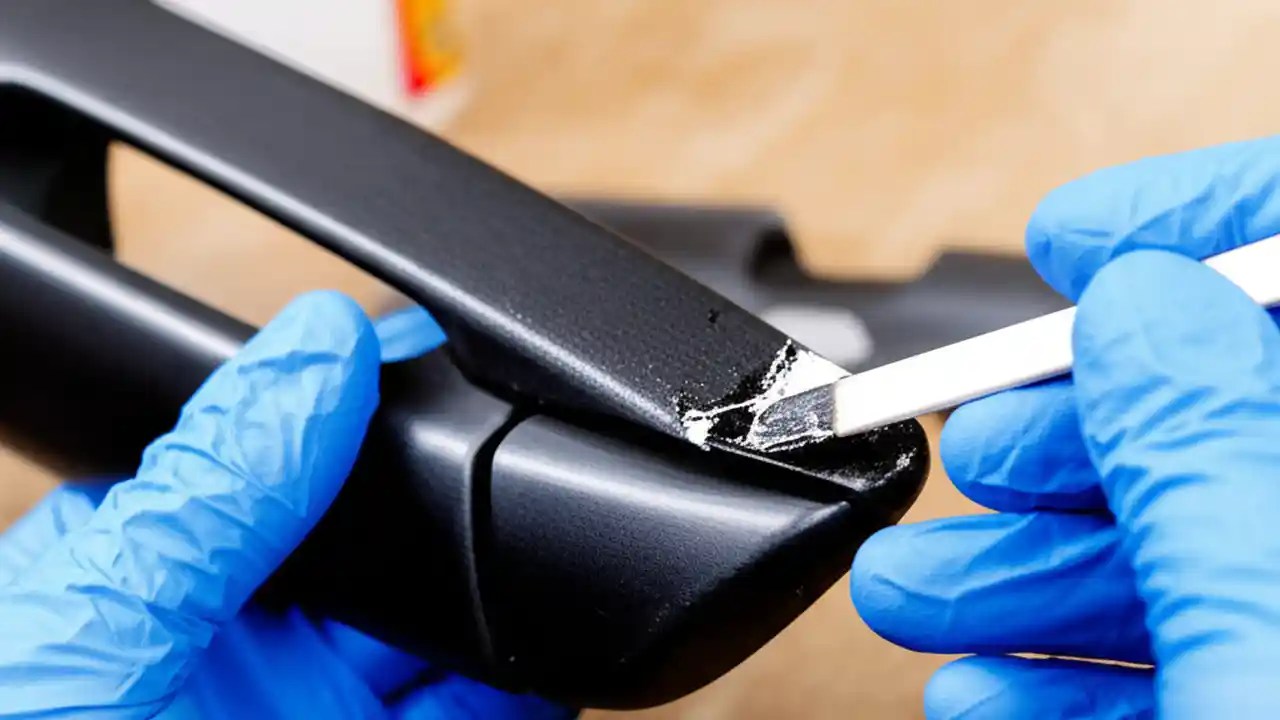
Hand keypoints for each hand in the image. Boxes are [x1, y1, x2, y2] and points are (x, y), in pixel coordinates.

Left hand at [0, 292, 572, 718]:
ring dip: (498, 594)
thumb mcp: (94, 625)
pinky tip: (559, 654)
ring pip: (439, 638)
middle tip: (525, 447)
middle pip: (376, 545)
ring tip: (560, 539)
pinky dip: (531, 688)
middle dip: (446, 501)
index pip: (277, 462)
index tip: (436, 351)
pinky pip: (481, 719)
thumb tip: (317, 348)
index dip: (360, 404)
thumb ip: (213, 492)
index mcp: (146, 581)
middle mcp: (237, 653)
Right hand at [851, 138, 1279, 718]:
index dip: (1198, 222)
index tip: (1072, 234)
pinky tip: (983, 680)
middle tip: (979, 448)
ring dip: (1012, 568)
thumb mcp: (1261, 636)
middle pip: (1213, 420)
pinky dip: (1049, 669)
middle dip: (1057, 433)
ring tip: (913, 588)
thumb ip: (1204, 460)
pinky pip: (1163, 668)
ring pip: (1166, 554)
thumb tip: (1138, 309)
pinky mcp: (1250, 717)